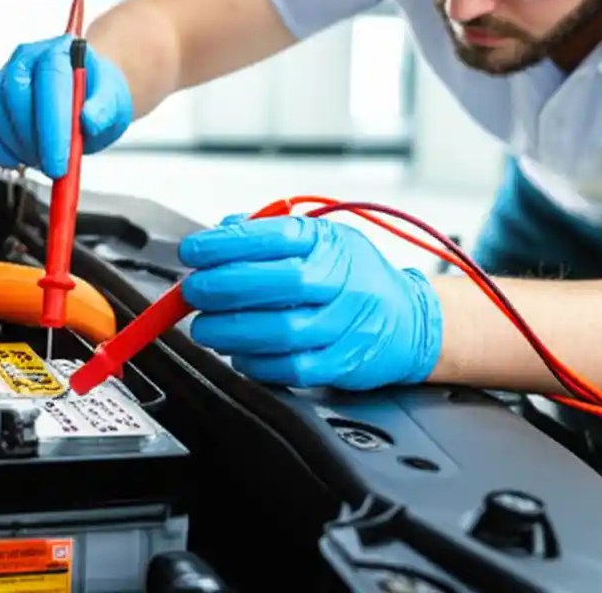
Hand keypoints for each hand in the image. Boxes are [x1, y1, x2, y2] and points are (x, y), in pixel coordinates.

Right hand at [0, 34, 131, 178]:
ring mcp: (2, 81)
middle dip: (34, 140)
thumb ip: (105, 109)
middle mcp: (25, 61)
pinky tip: (21, 158)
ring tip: (45, 158)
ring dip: (19, 148)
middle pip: (16, 97)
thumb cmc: (96, 94)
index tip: (60, 162)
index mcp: (58, 51)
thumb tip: (89, 121)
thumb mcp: (114, 100)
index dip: (53, 127)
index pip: (50, 81)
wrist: (85, 97)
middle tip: (54, 168)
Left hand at [177, 215, 442, 390]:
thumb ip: (267, 234)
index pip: (275, 236)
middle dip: (222, 287)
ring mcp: (346, 324)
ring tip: (206, 327)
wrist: (408, 320)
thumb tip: (217, 233)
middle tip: (193, 292)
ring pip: (282, 331)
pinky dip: (255, 363)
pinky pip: (292, 368)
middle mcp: (342, 281)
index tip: (193, 251)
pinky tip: (238, 353)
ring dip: (231, 330)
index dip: (226, 243)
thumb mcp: (319, 240)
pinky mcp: (344, 363)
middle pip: (278, 283)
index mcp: (329, 243)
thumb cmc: (352, 278)